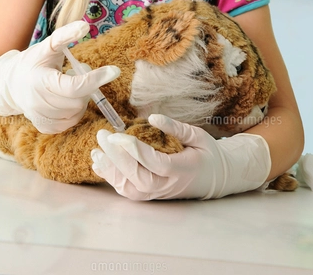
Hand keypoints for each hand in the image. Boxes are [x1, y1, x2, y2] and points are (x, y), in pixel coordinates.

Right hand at [0, 21, 119, 133]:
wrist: (10, 84)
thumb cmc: (32, 62)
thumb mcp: (47, 46)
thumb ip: (65, 35)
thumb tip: (85, 26)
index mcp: (40, 81)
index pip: (74, 87)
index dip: (96, 79)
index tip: (114, 71)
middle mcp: (38, 103)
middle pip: (78, 100)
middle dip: (85, 85)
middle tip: (76, 73)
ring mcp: (41, 117)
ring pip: (76, 112)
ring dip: (80, 98)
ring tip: (67, 85)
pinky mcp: (45, 127)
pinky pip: (71, 121)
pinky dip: (74, 110)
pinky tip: (64, 99)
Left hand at [91, 114, 270, 199]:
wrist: (215, 179)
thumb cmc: (207, 154)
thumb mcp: (198, 136)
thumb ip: (175, 128)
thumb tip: (153, 117)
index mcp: (181, 169)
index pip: (154, 163)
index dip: (134, 150)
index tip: (118, 135)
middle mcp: (167, 185)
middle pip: (137, 177)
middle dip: (116, 157)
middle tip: (102, 136)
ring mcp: (158, 193)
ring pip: (130, 188)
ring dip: (110, 170)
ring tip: (96, 151)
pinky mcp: (151, 195)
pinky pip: (129, 191)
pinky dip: (113, 179)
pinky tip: (101, 164)